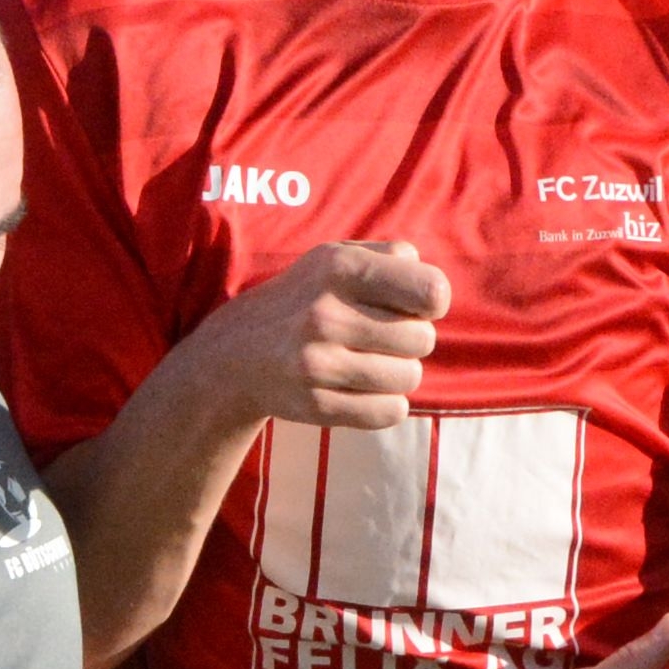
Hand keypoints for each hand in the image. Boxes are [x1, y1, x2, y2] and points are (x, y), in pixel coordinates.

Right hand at [167, 237, 446, 440]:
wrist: (235, 354)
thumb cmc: (305, 299)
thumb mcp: (335, 258)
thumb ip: (390, 256)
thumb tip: (433, 287)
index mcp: (338, 268)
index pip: (431, 291)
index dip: (433, 301)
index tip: (415, 306)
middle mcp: (326, 314)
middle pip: (423, 339)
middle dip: (412, 339)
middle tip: (384, 337)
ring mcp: (318, 364)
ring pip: (410, 377)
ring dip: (400, 373)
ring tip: (371, 362)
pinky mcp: (316, 406)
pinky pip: (390, 412)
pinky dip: (387, 404)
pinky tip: (364, 389)